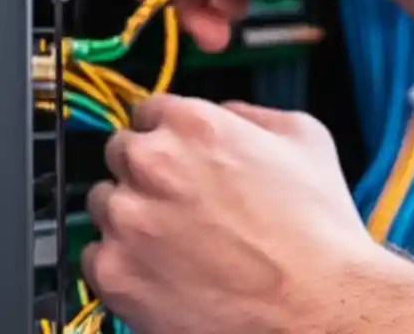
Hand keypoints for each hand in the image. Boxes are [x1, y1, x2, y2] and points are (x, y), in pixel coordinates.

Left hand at [82, 95, 385, 332]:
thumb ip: (253, 114)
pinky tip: (170, 268)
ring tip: (183, 239)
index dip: (168, 132)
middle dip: (149, 171)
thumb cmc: (318, 230)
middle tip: (187, 200)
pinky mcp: (114, 273)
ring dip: (134, 214)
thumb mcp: (307, 140)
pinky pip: (96, 255)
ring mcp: (127, 220)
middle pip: (120, 152)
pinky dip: (125, 261)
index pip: (149, 110)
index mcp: (196, 125)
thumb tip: (228, 115)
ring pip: (105, 204)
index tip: (178, 152)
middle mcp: (153, 165)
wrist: (317, 303)